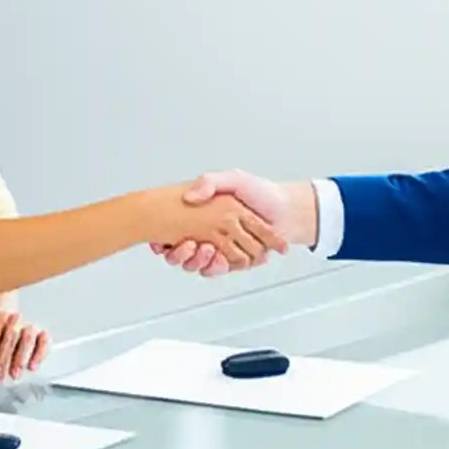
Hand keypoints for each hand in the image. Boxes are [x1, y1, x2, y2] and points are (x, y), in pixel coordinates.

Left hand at [0, 312, 49, 383]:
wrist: (8, 325)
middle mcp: (15, 319)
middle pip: (9, 337)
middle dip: (3, 360)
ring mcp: (29, 325)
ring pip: (27, 338)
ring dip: (20, 358)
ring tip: (14, 374)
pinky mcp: (42, 333)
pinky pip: (43, 342)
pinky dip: (39, 355)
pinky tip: (32, 366)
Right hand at [150, 170, 292, 274]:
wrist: (288, 210)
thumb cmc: (262, 193)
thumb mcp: (233, 179)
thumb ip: (210, 183)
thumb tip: (189, 197)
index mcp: (206, 213)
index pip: (175, 229)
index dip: (164, 239)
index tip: (161, 242)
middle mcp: (210, 231)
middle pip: (181, 251)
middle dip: (180, 253)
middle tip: (188, 244)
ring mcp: (221, 247)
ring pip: (196, 263)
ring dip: (197, 259)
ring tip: (205, 248)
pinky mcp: (233, 260)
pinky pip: (216, 269)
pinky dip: (216, 265)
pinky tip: (218, 256)